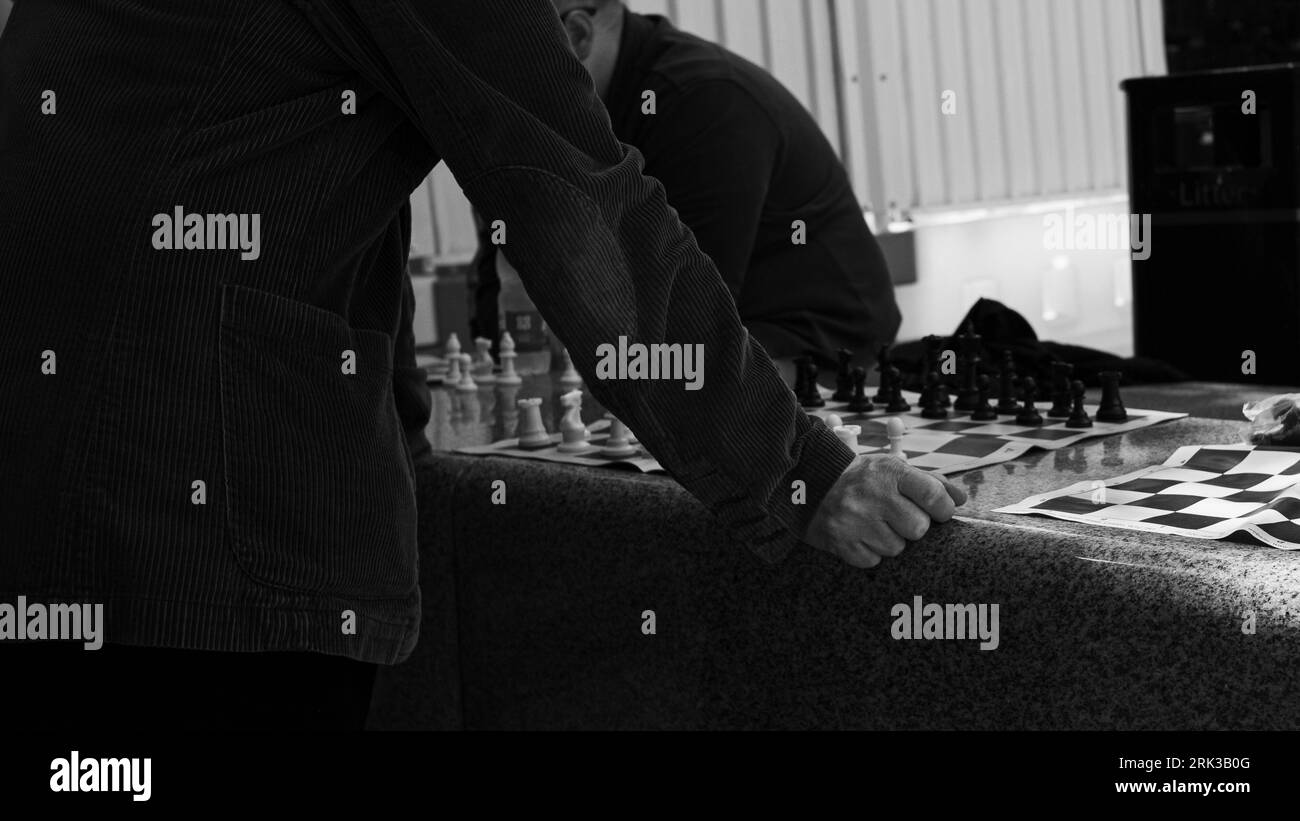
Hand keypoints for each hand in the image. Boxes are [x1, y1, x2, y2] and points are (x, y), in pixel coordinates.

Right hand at [802, 455, 967, 567]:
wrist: (811, 481)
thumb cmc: (862, 478)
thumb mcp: (894, 469)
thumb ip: (930, 483)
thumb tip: (961, 499)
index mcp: (890, 473)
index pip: (934, 496)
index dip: (943, 509)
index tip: (938, 512)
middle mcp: (873, 496)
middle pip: (918, 528)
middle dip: (912, 526)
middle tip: (897, 517)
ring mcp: (855, 520)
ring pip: (896, 548)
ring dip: (890, 540)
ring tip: (875, 524)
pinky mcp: (841, 541)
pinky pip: (873, 561)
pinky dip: (870, 552)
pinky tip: (861, 535)